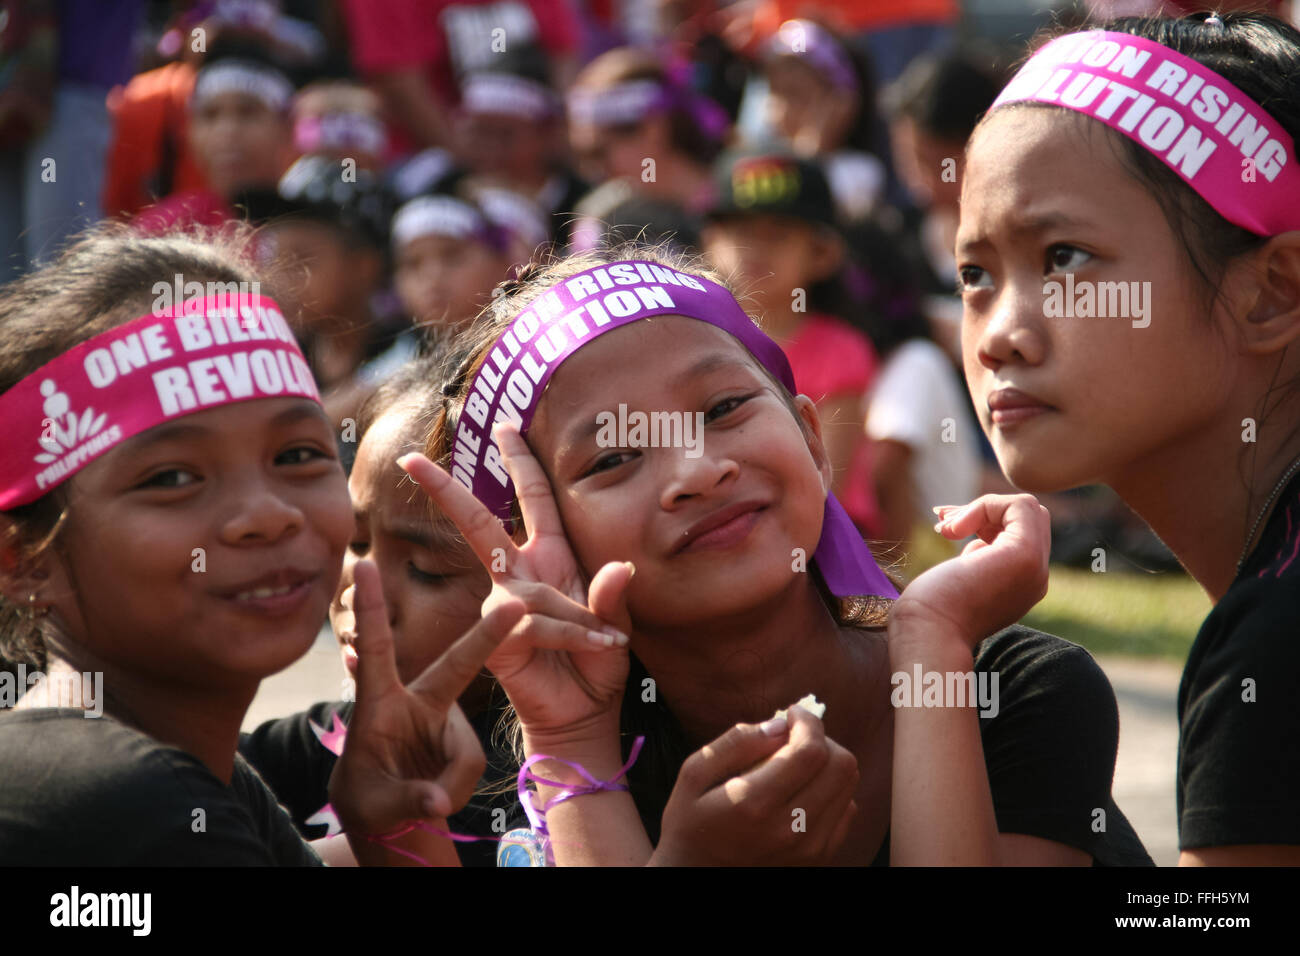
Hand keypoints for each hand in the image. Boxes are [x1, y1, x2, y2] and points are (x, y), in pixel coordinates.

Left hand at [328, 559, 525, 837]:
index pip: (376, 650)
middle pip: (456, 664)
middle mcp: (415, 702)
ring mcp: (442, 720)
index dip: (370, 608)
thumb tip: (437, 803)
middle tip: (517, 604)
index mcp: (379, 703)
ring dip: (449, 782)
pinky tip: (433, 799)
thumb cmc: (371, 801)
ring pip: (464, 748)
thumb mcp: (378, 807)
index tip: (362, 564)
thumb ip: (409, 800)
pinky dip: (453, 789)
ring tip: (424, 805)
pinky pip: (470, 763)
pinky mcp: (462, 741)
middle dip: (486, 636)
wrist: (390, 816)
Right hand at [398, 422, 631, 744]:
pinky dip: (573, 633)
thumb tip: (622, 567)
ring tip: (610, 640)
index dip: (519, 461)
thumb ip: (614, 597)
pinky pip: (536, 624)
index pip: (532, 498)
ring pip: (531, 591)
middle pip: (481, 523)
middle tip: (414, 459)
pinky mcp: (499, 639)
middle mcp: (521, 574)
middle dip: (449, 490)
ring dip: (576, 615)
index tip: (502, 425)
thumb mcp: (617, 624)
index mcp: (550, 557)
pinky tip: (603, 645)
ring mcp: (504, 605)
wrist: (583, 714)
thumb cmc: (596, 663)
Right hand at [652, 707, 858, 865]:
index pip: (811, 751)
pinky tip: (802, 790)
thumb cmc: (689, 823)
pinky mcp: (819, 859)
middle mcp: (789, 829)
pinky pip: (847, 810)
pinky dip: (832, 790)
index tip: (791, 713)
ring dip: (828, 763)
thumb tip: (779, 723)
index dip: (808, 721)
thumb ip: (736, 742)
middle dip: (821, 739)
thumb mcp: (693, 774)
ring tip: (796, 763)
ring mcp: (809, 848)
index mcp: (754, 804)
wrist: (695, 879)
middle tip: (793, 736)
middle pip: (841, 766)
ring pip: (849, 786)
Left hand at [893, 494, 1051, 648]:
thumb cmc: (930, 612)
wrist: (926, 635)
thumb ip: (979, 563)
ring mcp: (1035, 568)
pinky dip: (983, 507)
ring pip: (1028, 509)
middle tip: (943, 519)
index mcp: (1023, 586)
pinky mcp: (1025, 556)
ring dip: (980, 508)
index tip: (947, 529)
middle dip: (984, 509)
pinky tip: (952, 531)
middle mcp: (1036, 578)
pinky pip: (1020, 506)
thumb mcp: (961, 579)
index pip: (1020, 535)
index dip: (985, 522)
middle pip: (1029, 518)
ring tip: (944, 527)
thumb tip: (977, 542)